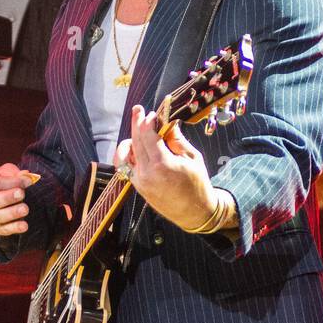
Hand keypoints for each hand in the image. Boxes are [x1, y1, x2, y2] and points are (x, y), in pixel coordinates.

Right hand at [0, 163, 33, 236]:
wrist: (3, 195)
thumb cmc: (4, 181)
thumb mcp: (8, 173)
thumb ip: (16, 174)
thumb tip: (26, 177)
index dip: (10, 182)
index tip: (27, 181)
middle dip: (6, 198)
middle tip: (21, 193)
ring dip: (12, 213)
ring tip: (25, 209)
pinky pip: (3, 230)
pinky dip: (14, 228)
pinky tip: (24, 225)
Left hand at [119, 105, 221, 230]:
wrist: (194, 212)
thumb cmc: (198, 184)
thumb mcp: (193, 158)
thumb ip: (177, 140)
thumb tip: (168, 123)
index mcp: (162, 164)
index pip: (147, 135)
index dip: (148, 121)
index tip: (152, 113)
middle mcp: (147, 172)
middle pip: (135, 141)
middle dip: (136, 123)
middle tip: (138, 110)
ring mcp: (140, 181)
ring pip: (125, 154)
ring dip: (129, 140)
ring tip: (138, 133)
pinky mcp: (137, 187)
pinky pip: (126, 167)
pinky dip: (128, 155)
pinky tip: (135, 147)